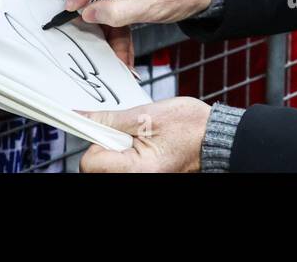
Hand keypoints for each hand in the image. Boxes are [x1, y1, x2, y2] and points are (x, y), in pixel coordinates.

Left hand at [78, 97, 211, 172]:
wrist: (214, 137)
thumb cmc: (189, 126)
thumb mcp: (146, 115)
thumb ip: (110, 119)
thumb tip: (82, 116)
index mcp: (136, 170)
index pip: (89, 163)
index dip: (96, 140)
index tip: (108, 127)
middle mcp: (136, 180)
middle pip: (95, 167)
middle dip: (106, 144)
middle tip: (129, 132)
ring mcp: (140, 180)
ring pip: (107, 166)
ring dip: (115, 148)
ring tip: (138, 137)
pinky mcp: (142, 176)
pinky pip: (120, 166)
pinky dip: (124, 154)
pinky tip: (141, 145)